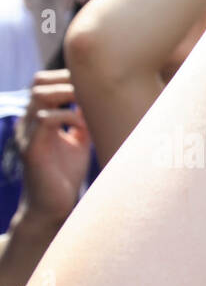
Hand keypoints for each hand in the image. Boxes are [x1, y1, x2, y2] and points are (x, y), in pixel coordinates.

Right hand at [14, 70, 92, 224]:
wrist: (52, 208)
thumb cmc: (65, 177)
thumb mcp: (78, 144)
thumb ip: (82, 124)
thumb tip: (97, 105)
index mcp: (39, 119)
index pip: (43, 84)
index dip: (65, 78)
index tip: (94, 82)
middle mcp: (29, 123)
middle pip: (39, 83)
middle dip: (67, 80)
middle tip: (93, 89)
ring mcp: (28, 135)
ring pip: (39, 97)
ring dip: (67, 95)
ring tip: (88, 103)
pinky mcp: (32, 150)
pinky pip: (44, 120)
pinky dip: (66, 117)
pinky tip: (82, 126)